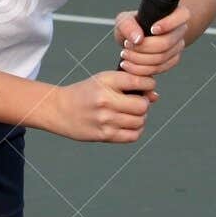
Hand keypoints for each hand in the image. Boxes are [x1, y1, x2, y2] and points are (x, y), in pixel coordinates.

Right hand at [42, 70, 158, 142]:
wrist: (60, 109)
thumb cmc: (87, 92)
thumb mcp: (104, 80)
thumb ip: (130, 85)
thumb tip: (155, 96)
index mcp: (106, 81)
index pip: (139, 81)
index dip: (149, 85)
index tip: (146, 87)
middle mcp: (105, 100)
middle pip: (142, 105)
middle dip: (144, 104)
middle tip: (138, 103)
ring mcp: (104, 119)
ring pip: (139, 121)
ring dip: (140, 118)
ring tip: (132, 114)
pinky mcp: (103, 135)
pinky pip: (132, 136)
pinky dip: (136, 130)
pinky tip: (129, 125)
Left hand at [114, 5, 188, 76]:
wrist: (135, 39)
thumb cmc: (132, 26)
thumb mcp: (124, 20)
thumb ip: (128, 26)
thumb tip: (138, 39)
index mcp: (174, 13)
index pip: (182, 15)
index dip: (168, 24)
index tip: (152, 29)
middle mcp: (180, 30)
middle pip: (166, 43)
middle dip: (143, 47)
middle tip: (126, 45)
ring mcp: (178, 47)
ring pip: (161, 58)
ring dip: (139, 59)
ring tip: (125, 54)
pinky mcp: (172, 60)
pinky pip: (159, 68)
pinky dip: (141, 69)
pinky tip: (129, 64)